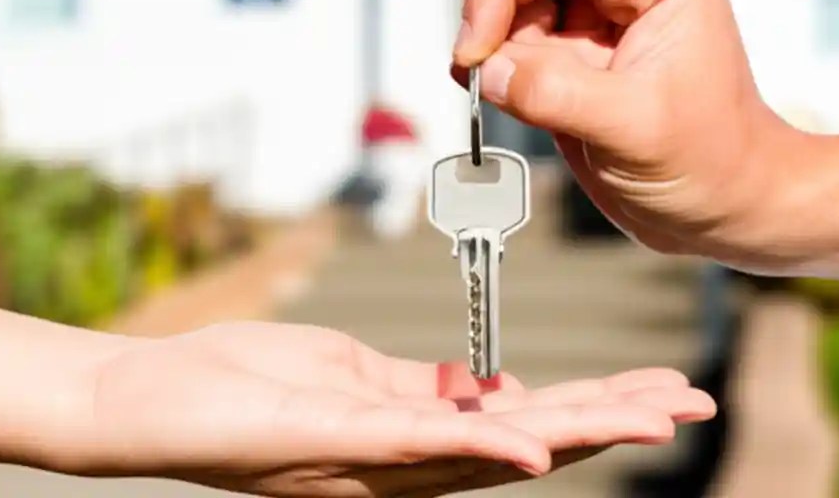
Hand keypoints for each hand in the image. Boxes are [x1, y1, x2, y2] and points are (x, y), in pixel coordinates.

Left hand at [64, 322, 715, 496]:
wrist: (144, 401)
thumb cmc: (237, 381)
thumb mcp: (345, 375)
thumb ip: (415, 388)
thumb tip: (481, 384)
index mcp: (411, 439)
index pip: (522, 423)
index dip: (597, 410)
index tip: (658, 388)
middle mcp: (405, 464)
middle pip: (531, 443)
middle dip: (616, 423)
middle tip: (694, 402)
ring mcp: (374, 460)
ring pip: (494, 452)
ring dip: (579, 434)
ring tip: (654, 417)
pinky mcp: (335, 440)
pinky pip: (419, 447)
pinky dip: (483, 444)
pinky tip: (539, 442)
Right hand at [453, 0, 806, 262]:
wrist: (729, 204)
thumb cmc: (711, 162)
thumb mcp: (633, 129)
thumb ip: (555, 93)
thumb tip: (484, 70)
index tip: (473, 52)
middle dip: (494, 24)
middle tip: (476, 79)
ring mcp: (604, 6)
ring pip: (514, 4)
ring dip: (498, 52)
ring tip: (517, 101)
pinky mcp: (582, 43)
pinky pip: (519, 39)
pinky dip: (504, 70)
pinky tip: (517, 100)